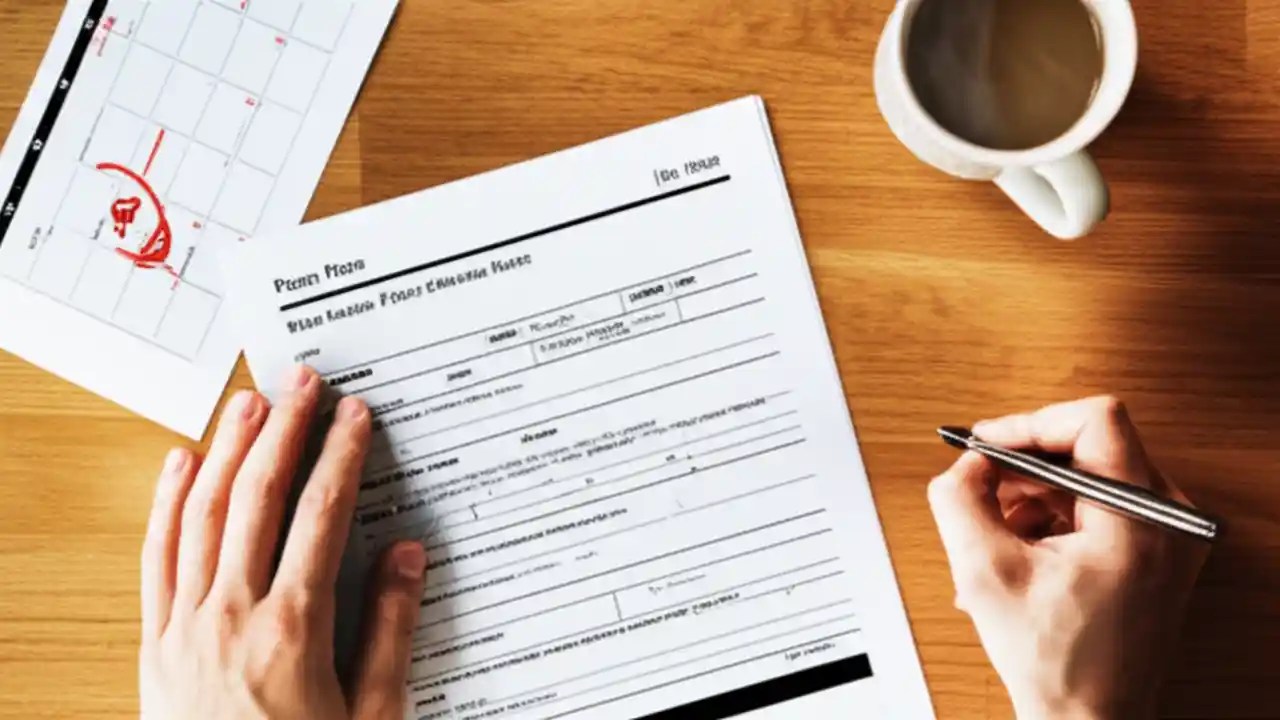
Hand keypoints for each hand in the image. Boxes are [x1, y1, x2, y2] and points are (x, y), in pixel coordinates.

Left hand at [139, 365, 427, 719]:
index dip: (339, 457)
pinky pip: (155, 556)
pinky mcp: (156, 643)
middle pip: (257, 497)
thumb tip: (403, 558)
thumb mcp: (372, 714)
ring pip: (202, 513)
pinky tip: (179, 464)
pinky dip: (166, 503)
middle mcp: (231, 616)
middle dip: (283, 431)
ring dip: (227, 450)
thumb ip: (388, 631)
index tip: (354, 417)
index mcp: (292, 629)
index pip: (319, 516)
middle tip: (302, 382)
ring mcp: (185, 626)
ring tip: (249, 403)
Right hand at [927, 397, 1208, 719]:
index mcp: (1141, 518)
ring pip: (1086, 475)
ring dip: (1031, 497)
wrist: (1091, 719)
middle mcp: (1169, 519)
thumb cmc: (1058, 664)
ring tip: (997, 537)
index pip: (1093, 420)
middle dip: (1022, 467)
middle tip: (981, 489)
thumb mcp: (985, 573)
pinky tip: (1019, 555)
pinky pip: (1095, 506)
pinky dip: (1051, 519)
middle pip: (1087, 446)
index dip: (1029, 424)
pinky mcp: (1155, 551)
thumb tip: (965, 464)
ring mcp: (1167, 535)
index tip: (989, 447)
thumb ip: (959, 500)